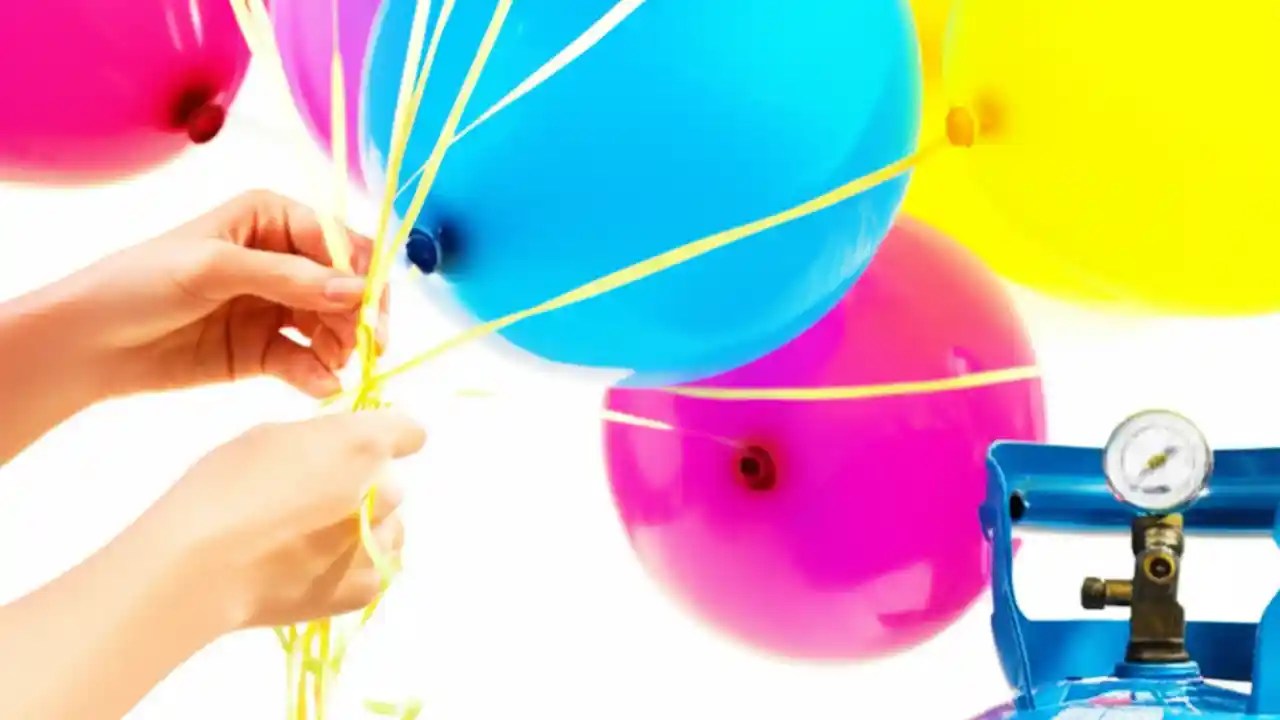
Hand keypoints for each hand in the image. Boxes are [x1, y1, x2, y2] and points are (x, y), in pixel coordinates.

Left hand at [57, 189, 388, 399]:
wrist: (87, 344)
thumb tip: (356, 290)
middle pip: (344, 287)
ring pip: (332, 326)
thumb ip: (287, 278)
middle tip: (364, 348)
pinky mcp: (264, 351)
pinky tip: (320, 386)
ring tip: (334, 367)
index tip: (372, 310)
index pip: (339, 241)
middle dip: (357, 316)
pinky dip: (319, 374)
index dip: (362, 274)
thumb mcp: (213, 269)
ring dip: (341, 348)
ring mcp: (275, 307)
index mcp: (271, 218)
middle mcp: (282, 259)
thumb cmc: (139, 284)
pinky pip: (307, 361)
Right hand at [157, 409, 426, 627]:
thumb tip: (340, 454)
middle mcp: (385, 490)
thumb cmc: (225, 488)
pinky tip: (310, 568)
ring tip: (309, 543)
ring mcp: (378, 544)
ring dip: (365, 530)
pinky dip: (352, 567)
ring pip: (390, 529)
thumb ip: (320, 441)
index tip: (362, 450)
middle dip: (362, 490)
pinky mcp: (366, 588)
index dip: (388, 438)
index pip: (409, 431)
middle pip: (391, 485)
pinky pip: (375, 568)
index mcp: (363, 443)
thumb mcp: (270, 437)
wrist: (201, 566)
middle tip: (312, 505)